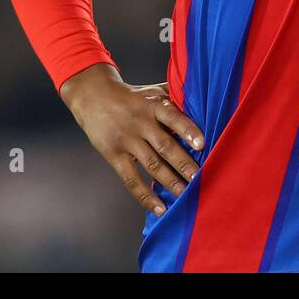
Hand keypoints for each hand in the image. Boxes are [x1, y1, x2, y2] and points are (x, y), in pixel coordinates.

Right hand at [59, 62, 205, 216]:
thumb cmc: (132, 96)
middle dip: (183, 163)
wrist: (94, 97)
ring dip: (170, 182)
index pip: (173, 117)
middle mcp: (141, 123)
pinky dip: (145, 196)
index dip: (188, 130)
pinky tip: (159, 208)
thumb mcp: (153, 90)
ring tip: (186, 195)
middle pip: (165, 145)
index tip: (202, 144)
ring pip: (152, 164)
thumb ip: (176, 96)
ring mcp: (127, 140)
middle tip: (200, 178)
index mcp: (153, 105)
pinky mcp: (114, 156)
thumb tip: (204, 102)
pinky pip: (131, 179)